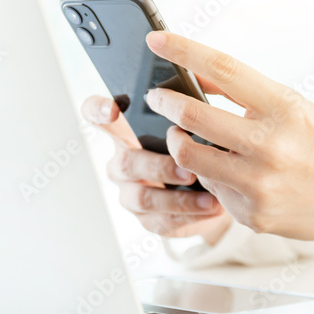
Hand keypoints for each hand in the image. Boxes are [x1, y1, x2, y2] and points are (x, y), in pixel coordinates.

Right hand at [80, 95, 232, 242]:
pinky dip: (189, 215)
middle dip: (159, 168)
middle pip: (127, 163)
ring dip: (178, 199)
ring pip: (143, 198)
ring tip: (209, 197)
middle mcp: (122, 163)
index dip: (97, 110)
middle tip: (189, 171)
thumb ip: (188, 112)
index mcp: (126, 133)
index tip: (113, 109)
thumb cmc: (200, 151)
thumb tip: (200, 92)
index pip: (96, 114)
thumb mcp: (195, 127)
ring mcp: (131, 193)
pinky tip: (210, 208)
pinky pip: (162, 220)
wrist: (218, 191)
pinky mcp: (148, 219)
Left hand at [142, 32, 313, 240]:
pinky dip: (210, 176)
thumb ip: (240, 92)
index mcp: (281, 107)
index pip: (224, 68)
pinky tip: (226, 173)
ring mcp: (258, 182)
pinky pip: (210, 188)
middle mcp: (269, 144)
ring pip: (188, 156)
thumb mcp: (289, 105)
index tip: (156, 39)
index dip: (184, 50)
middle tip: (157, 98)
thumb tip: (192, 72)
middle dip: (164, 103)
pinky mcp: (251, 213)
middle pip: (192, 115)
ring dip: (177, 141)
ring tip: (181, 136)